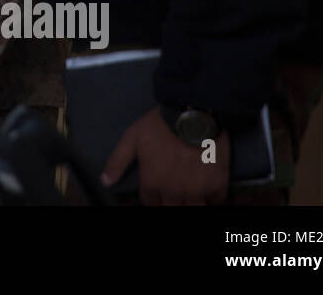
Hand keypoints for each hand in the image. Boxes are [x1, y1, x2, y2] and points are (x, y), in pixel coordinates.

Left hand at [102, 106, 228, 204]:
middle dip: (171, 202)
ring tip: (190, 192)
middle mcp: (174, 192)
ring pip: (194, 209)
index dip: (153, 196)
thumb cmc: (159, 124)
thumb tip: (105, 182)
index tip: (157, 189)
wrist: (193, 112)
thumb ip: (118, 162)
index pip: (151, 203)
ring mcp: (197, 190)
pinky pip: (217, 200)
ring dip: (192, 203)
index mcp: (153, 183)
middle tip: (174, 190)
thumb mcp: (132, 138)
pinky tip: (209, 188)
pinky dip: (213, 196)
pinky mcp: (217, 184)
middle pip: (172, 210)